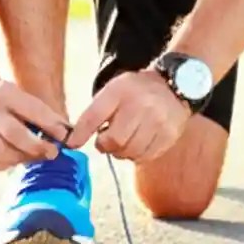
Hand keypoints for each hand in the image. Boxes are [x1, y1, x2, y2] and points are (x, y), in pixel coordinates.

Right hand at [0, 79, 69, 170]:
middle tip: (52, 153)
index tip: (66, 137)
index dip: (52, 126)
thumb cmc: (4, 101)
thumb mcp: (21, 98)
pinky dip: (1, 164)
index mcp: (5, 93)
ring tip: (30, 157)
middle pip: (14, 133)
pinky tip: (11, 161)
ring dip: (18, 158)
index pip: (33, 110)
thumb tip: (69, 135)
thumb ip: (43, 115)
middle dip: (37, 147)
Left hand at [65, 70, 190, 162]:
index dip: (80, 134)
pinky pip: (146, 157)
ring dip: (121, 152)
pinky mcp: (169, 135)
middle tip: (106, 140)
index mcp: (120, 91)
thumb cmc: (134, 91)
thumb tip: (74, 141)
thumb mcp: (111, 92)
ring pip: (130, 152)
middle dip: (106, 146)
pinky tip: (137, 144)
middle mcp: (140, 105)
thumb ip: (94, 114)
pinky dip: (137, 155)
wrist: (171, 86)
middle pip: (115, 141)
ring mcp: (158, 121)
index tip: (71, 144)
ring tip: (123, 141)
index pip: (94, 116)